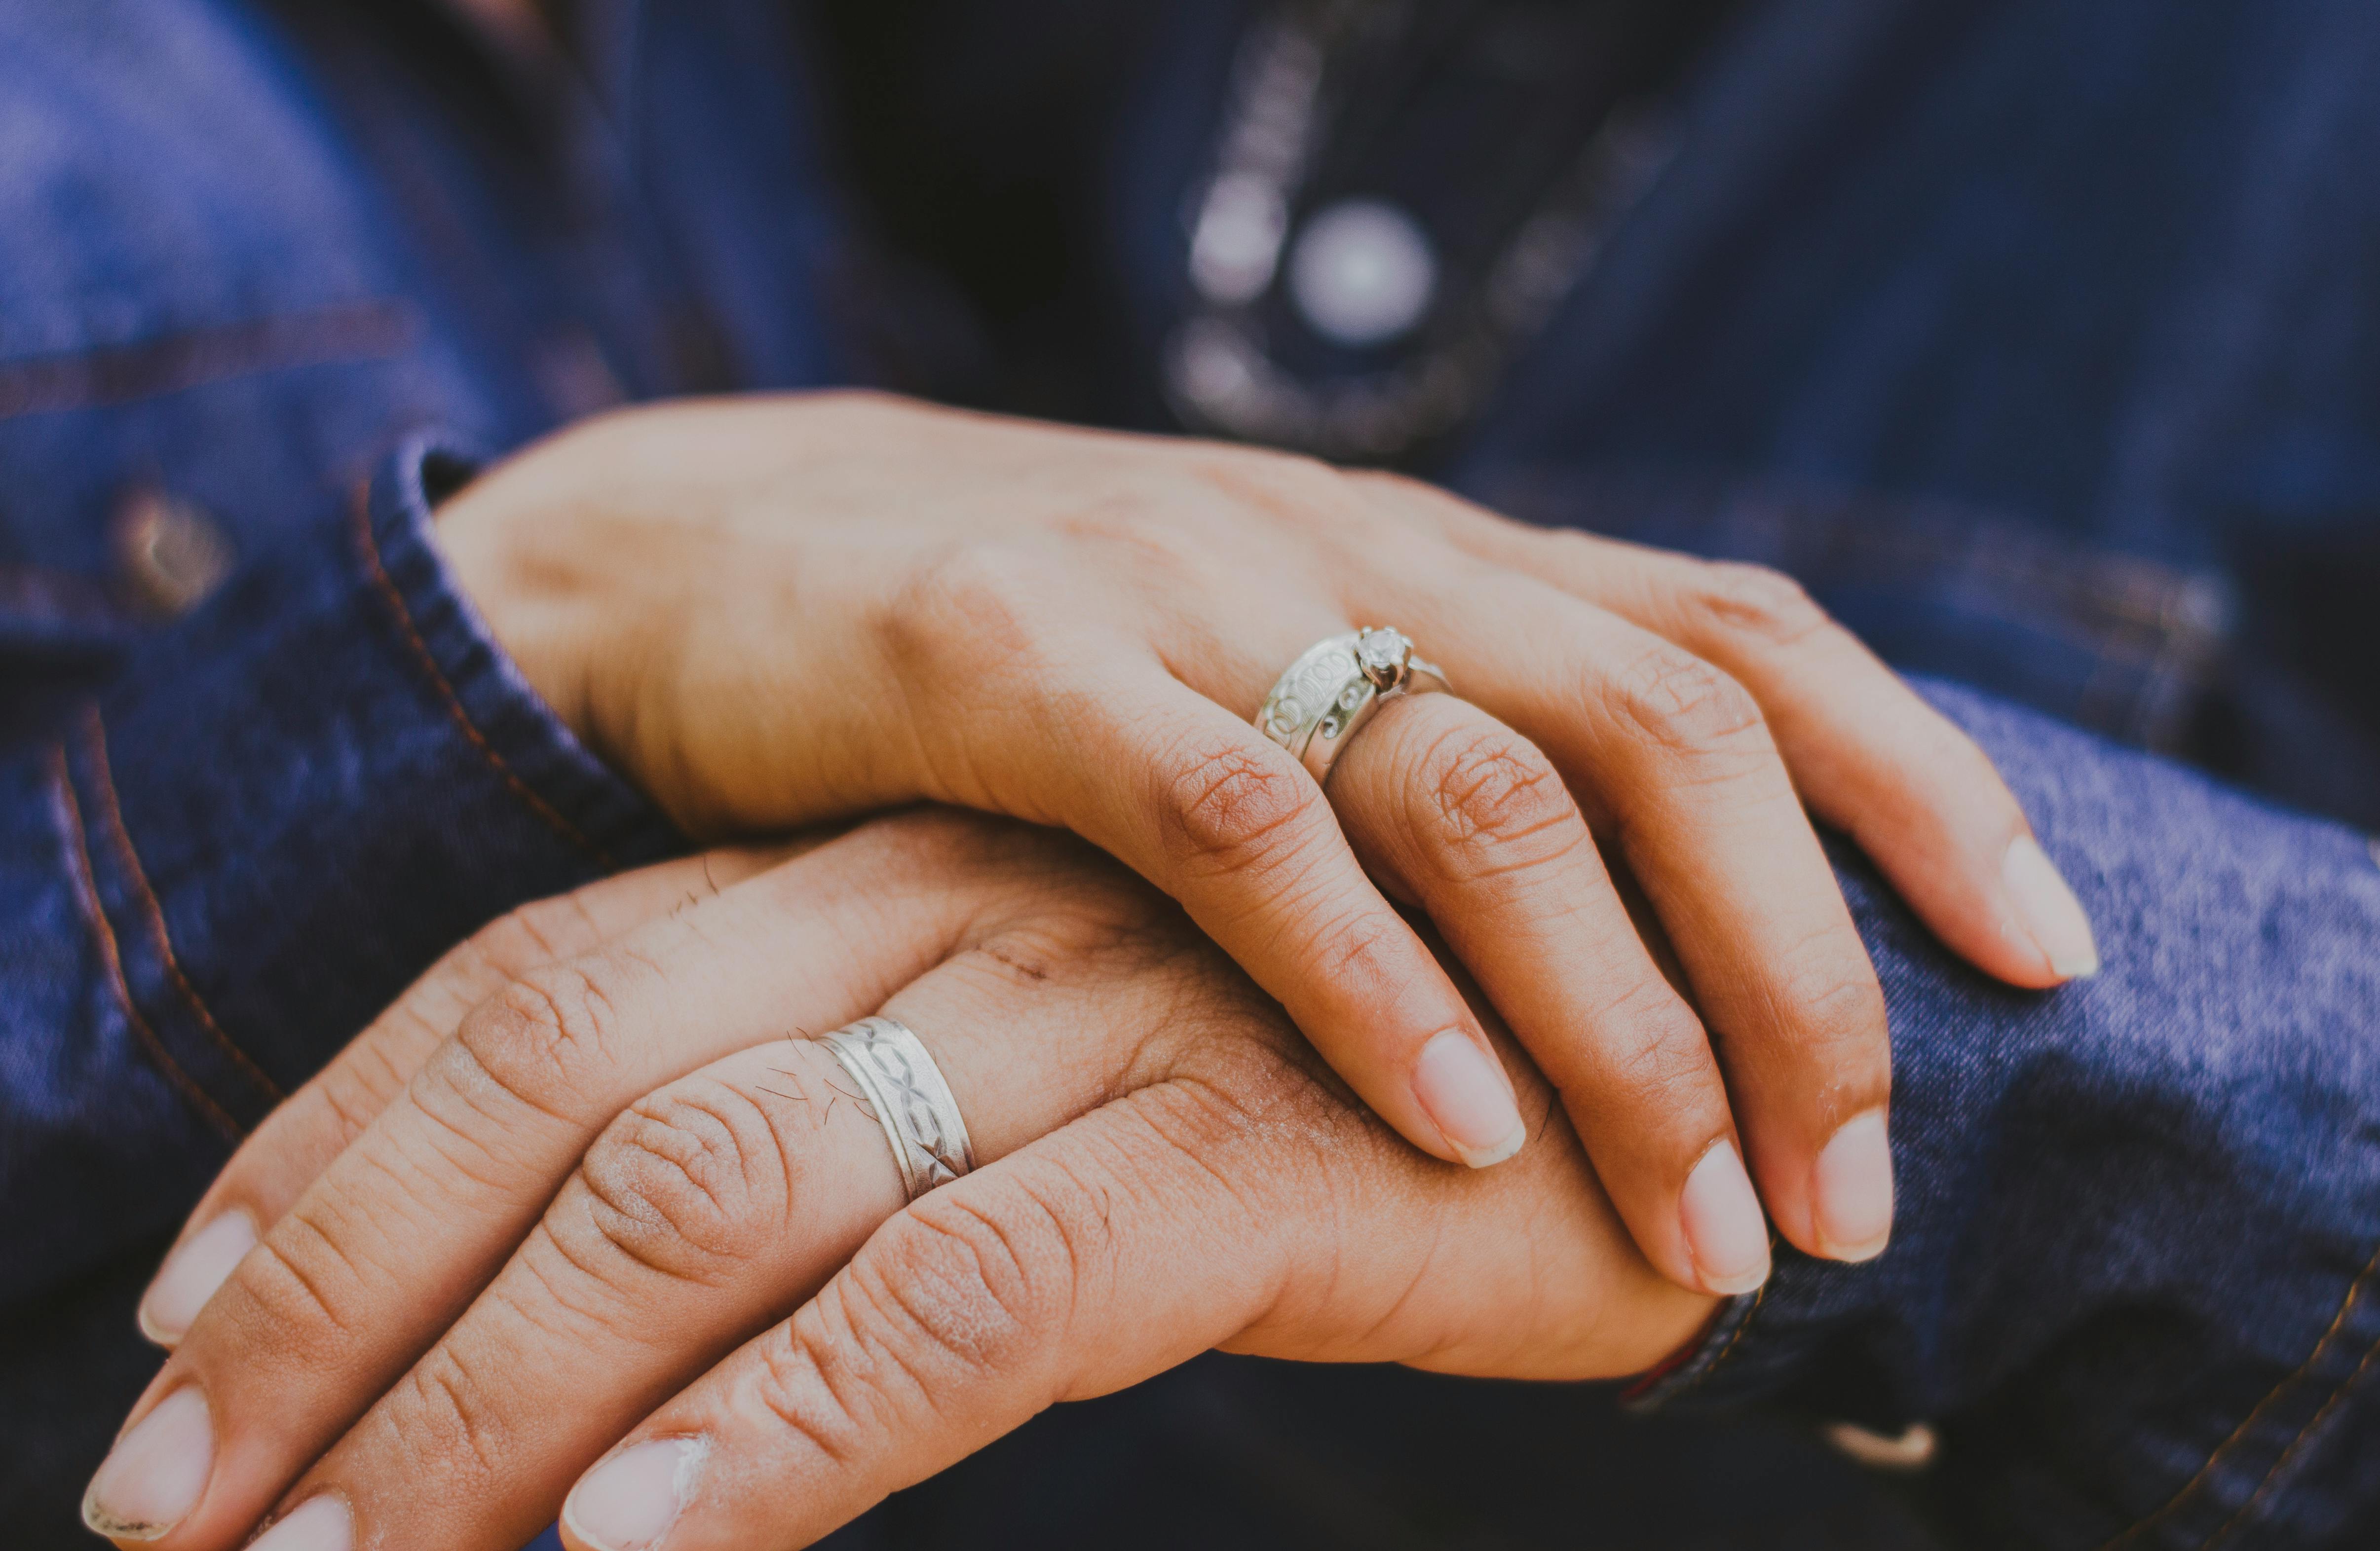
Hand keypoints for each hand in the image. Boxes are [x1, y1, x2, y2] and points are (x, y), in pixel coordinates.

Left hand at [89, 811, 1712, 1550]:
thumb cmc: (1312, 1101)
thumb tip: (603, 1324)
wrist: (1649, 1075)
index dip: (327, 1155)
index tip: (175, 1342)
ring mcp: (1093, 1017)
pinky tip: (637, 1549)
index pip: (532, 982)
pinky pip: (961, 1288)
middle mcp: (950, 911)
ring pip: (724, 1188)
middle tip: (179, 1517)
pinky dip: (784, 1426)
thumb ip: (847, 1132)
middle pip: (571, 1078)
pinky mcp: (1231, 1148)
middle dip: (341, 1302)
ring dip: (499, 1400)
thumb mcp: (1038, 1076)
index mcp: (885, 877)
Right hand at [438, 391, 2094, 1285]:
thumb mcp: (1271, 679)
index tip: (2040, 953)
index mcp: (1430, 552)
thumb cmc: (1031, 667)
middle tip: (1861, 1187)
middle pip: (1660, 724)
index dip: (1915, 780)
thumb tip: (1644, 933)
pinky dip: (1364, 975)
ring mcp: (1182, 588)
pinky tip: (1454, 1124)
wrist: (717, 551)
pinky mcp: (1008, 654)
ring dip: (1620, 1012)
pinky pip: (1231, 819)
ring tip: (1707, 1211)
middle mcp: (1347, 544)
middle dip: (1799, 964)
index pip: (1737, 632)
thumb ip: (1435, 757)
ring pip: (1475, 779)